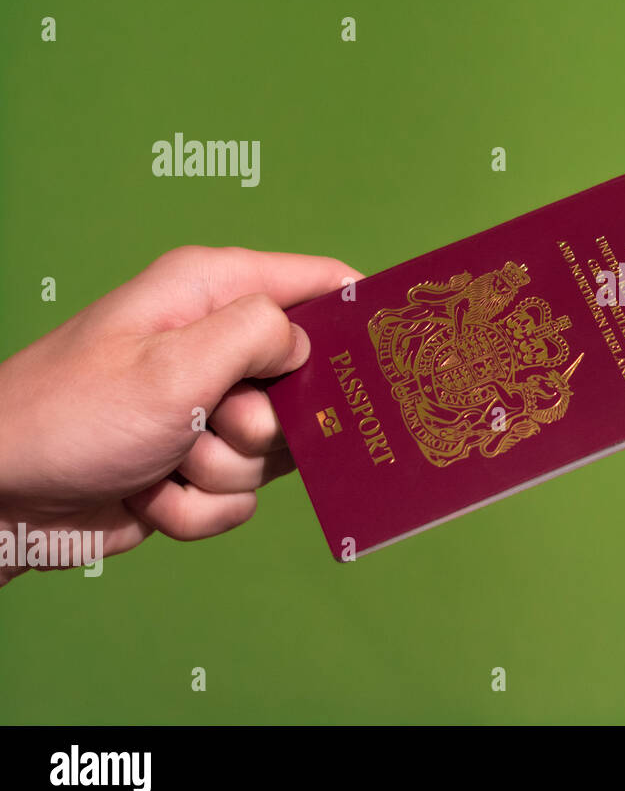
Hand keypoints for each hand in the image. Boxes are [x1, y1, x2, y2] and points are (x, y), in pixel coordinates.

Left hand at [0, 246, 360, 585]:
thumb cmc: (71, 416)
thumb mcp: (175, 364)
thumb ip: (259, 335)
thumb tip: (307, 342)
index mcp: (211, 292)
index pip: (317, 282)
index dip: (357, 313)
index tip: (387, 352)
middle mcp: (215, 344)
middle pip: (306, 384)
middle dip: (265, 424)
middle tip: (216, 423)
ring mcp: (207, 408)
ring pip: (274, 452)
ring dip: (221, 472)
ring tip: (166, 460)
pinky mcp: (195, 464)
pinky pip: (240, 496)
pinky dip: (197, 508)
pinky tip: (150, 494)